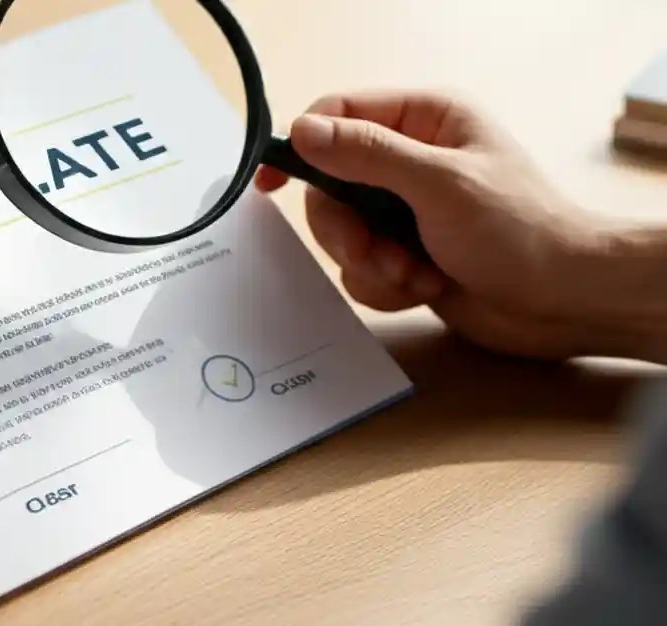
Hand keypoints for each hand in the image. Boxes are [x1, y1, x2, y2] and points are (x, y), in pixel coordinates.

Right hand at [257, 91, 666, 362]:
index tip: (270, 182)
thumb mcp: (438, 184)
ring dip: (372, 263)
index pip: (340, 115)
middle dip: (347, 230)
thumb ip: (366, 154)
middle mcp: (411, 161)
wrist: (562, 303)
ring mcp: (406, 211)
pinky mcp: (405, 255)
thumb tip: (303, 131)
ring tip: (417, 275)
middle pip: (331, 187)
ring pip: (343, 235)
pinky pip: (362, 270)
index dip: (301, 146)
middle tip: (373, 252)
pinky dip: (387, 286)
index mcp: (426, 121)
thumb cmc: (520, 231)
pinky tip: (427, 287)